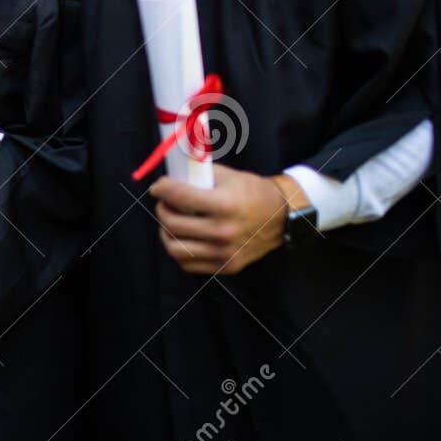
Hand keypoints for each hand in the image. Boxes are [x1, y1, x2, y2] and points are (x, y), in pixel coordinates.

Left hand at [149, 164, 307, 275]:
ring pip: (175, 249)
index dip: (162, 189)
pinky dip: (180, 251)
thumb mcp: (229, 176)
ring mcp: (225, 253)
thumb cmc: (253, 192)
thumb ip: (199, 174)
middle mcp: (224, 231)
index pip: (179, 196)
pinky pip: (189, 264)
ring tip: (171, 223)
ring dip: (167, 233)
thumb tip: (171, 174)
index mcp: (225, 205)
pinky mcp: (227, 266)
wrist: (282, 218)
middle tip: (164, 203)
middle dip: (162, 210)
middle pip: (173, 224)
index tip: (158, 187)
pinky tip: (184, 238)